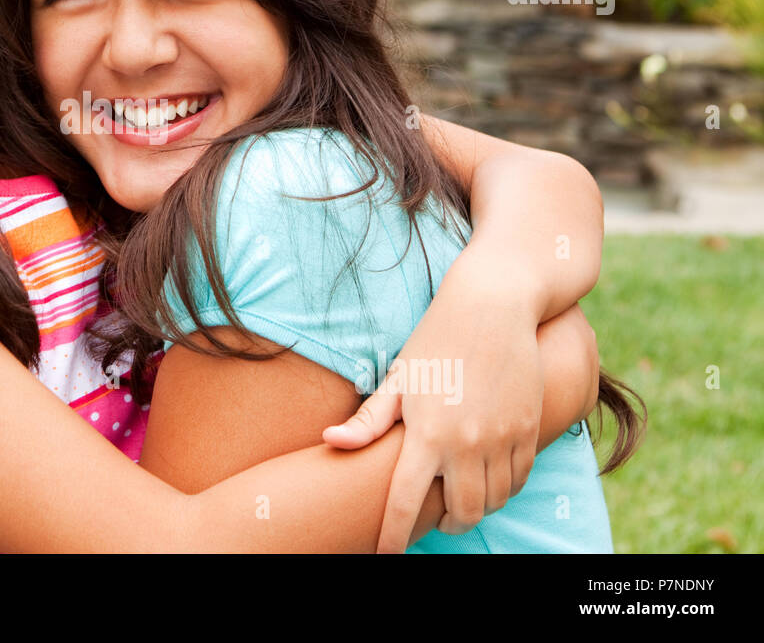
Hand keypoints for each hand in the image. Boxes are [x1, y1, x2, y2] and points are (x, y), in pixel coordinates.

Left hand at [322, 257, 542, 552]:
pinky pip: (519, 479)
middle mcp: (466, 443)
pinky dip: (504, 489)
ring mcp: (502, 438)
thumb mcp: (399, 377)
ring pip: (493, 501)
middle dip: (447, 526)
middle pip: (461, 515)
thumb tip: (331, 442)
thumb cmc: (436, 339)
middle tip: (435, 520)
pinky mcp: (528, 430)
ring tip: (461, 500)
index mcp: (425, 433)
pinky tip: (488, 479)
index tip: (384, 554)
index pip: (405, 504)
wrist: (494, 306)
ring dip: (477, 509)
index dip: (392, 536)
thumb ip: (369, 419)